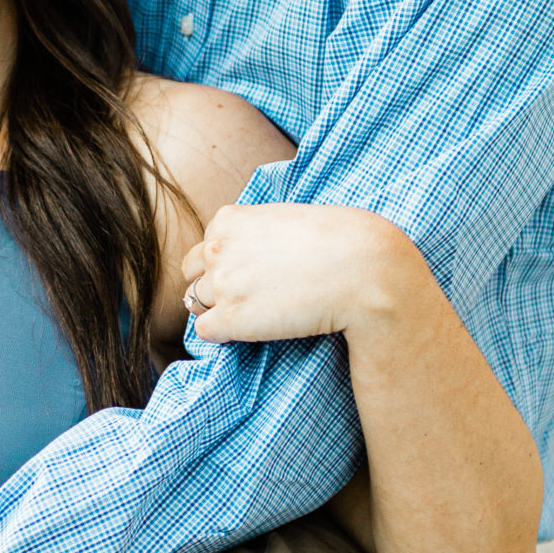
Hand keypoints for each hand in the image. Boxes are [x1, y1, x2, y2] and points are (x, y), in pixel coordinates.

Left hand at [180, 202, 415, 344]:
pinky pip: (206, 331)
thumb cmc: (335, 241)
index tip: (254, 273)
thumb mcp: (284, 218)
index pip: (204, 248)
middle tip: (251, 296)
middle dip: (213, 286)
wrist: (361, 270)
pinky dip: (224, 333)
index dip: (225, 265)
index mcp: (227, 220)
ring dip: (220, 310)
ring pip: (197, 303)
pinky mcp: (231, 319)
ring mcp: (221, 284)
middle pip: (192, 275)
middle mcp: (216, 249)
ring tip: (259, 312)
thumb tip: (239, 253)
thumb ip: (252, 232)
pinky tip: (253, 329)